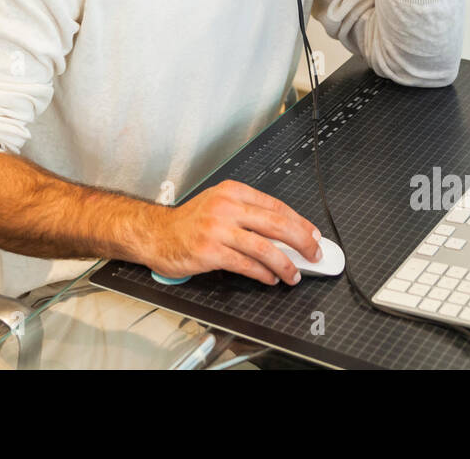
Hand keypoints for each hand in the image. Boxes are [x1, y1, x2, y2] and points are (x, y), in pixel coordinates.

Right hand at [146, 179, 321, 285]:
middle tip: (314, 253)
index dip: (299, 222)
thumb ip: (248, 213)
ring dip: (285, 263)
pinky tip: (270, 278)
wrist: (156, 234)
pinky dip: (263, 273)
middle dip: (301, 241)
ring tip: (295, 274)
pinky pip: (246, 264)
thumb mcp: (219, 204)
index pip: (275, 205)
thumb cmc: (189, 222)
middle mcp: (226, 206)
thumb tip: (284, 232)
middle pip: (275, 223)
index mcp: (232, 191)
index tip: (312, 234)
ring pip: (264, 247)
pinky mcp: (210, 251)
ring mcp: (217, 229)